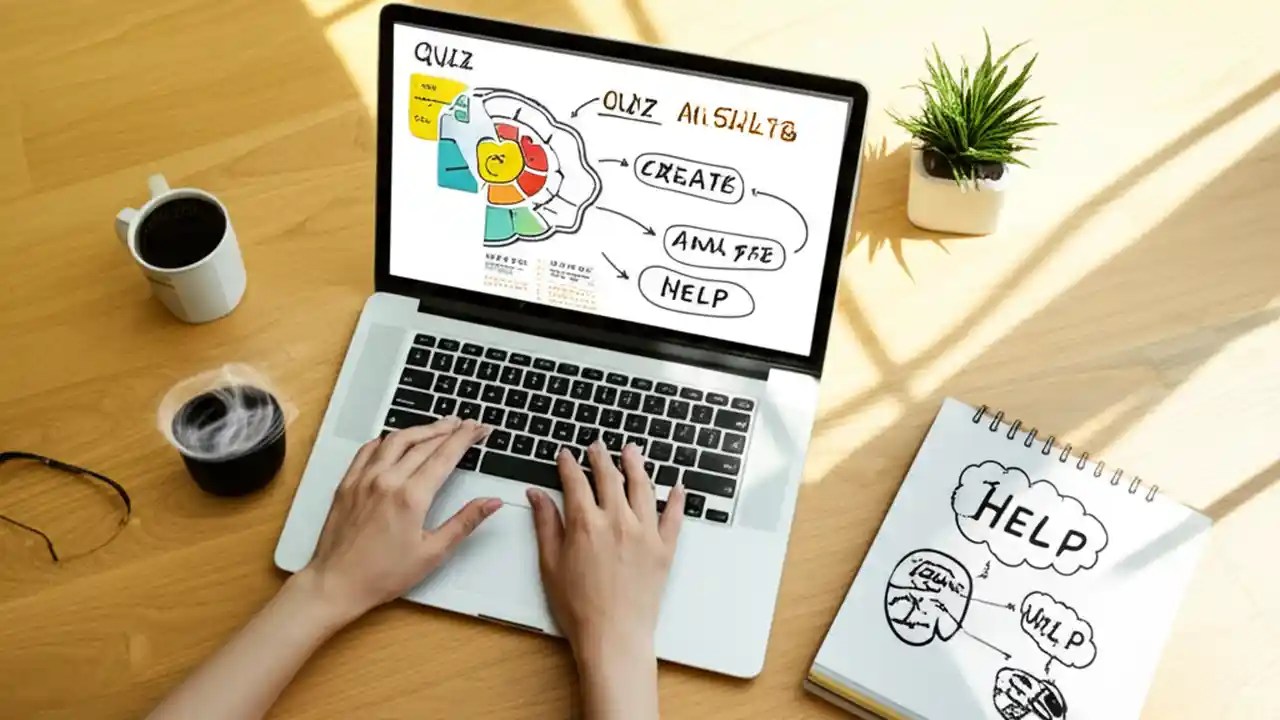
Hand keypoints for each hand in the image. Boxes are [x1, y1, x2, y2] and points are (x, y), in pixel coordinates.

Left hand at [296, 417, 500, 622]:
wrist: (336, 584)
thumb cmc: (382, 575)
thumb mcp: (433, 552)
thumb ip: (465, 522)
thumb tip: (491, 502)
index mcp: (411, 497)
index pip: (445, 455)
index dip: (465, 438)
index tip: (478, 428)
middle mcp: (386, 480)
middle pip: (424, 443)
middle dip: (449, 430)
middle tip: (465, 424)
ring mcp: (364, 479)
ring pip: (396, 439)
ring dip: (421, 429)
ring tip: (438, 425)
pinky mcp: (347, 483)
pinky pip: (368, 450)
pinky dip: (387, 439)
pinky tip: (396, 439)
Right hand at [527, 440, 684, 718]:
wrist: (614, 636)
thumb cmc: (578, 607)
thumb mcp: (550, 564)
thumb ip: (545, 524)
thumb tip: (536, 494)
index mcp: (586, 523)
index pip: (576, 482)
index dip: (568, 465)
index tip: (565, 455)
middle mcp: (617, 520)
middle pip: (609, 477)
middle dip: (601, 457)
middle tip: (597, 446)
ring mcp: (645, 532)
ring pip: (642, 487)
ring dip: (636, 465)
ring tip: (632, 451)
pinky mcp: (665, 548)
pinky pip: (674, 516)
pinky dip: (676, 499)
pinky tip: (677, 486)